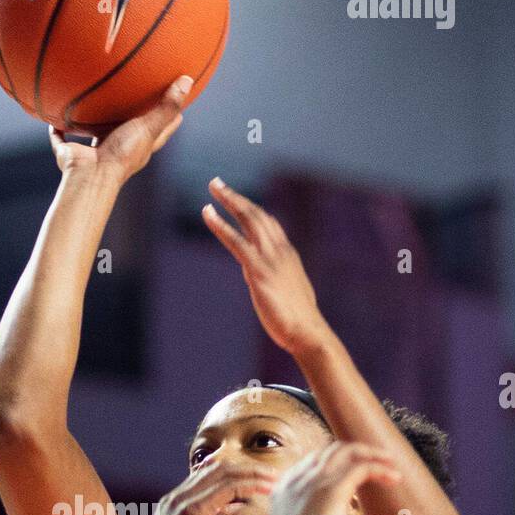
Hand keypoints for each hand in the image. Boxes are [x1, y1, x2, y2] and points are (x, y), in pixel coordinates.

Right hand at [49, 75, 192, 184]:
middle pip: (127, 131)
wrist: (90, 176)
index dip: (170, 119)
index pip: (160, 131)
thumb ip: (166, 106)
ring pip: (94, 134)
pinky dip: (57, 131)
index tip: (178, 106)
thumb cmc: (121, 155)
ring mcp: (93, 153)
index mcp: (139, 147)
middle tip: (135, 97)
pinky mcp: (71, 154)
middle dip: (130, 118)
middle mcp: (117, 149)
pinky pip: (62, 139)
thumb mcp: (148, 127)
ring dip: (93, 122)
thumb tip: (188, 81)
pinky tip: (54, 117)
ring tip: (92, 102)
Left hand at [144, 462, 276, 514]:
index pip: (230, 485)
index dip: (255, 483)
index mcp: (193, 511)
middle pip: (220, 471)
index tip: (274, 485)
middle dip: (248, 471)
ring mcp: (173, 497)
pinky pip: (196, 481)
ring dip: (234, 471)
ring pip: (207, 471)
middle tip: (271, 474)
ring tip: (256, 476)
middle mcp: (181, 498)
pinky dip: (217, 479)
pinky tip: (233, 487)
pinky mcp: (171, 501)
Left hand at [201, 179, 330, 355]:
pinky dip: (220, 225)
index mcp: (287, 254)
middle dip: (236, 197)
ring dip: (229, 200)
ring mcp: (269, 258)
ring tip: (214, 185)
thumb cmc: (299, 319)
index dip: (251, 209)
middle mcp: (279, 250)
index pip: (268, 223)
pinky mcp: (257, 270)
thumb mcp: (292, 291)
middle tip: (217, 183)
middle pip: (256, 214)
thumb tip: (274, 276)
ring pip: (247, 219)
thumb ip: (281, 278)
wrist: (306, 331)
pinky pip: (236, 241)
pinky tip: (207, 213)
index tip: (237, 200)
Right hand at [270, 442, 400, 514]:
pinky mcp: (333, 488)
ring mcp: (315, 480)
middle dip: (355, 452)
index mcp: (284, 487)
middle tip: (376, 459)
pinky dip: (380, 469)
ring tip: (390, 462)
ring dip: (371, 454)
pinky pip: (363, 468)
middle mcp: (299, 477)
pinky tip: (394, 478)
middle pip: (331, 451)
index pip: (313, 462)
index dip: (335, 463)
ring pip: (348, 451)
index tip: (353, 471)